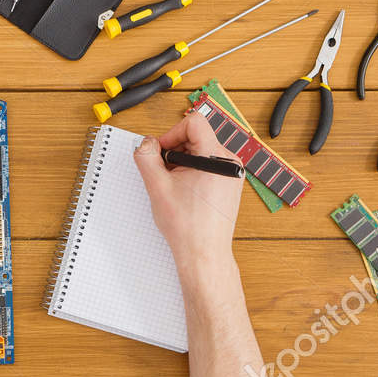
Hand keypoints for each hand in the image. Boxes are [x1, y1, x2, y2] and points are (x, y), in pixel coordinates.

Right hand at [133, 112, 242, 280]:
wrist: (204, 253)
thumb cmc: (188, 227)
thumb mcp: (158, 187)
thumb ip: (146, 157)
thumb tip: (145, 143)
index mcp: (217, 158)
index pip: (194, 123)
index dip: (171, 133)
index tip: (161, 152)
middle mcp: (230, 163)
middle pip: (196, 136)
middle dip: (175, 151)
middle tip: (164, 173)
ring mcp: (232, 174)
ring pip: (200, 151)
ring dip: (182, 162)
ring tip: (174, 185)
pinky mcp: (229, 184)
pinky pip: (207, 165)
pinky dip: (191, 172)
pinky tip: (184, 191)